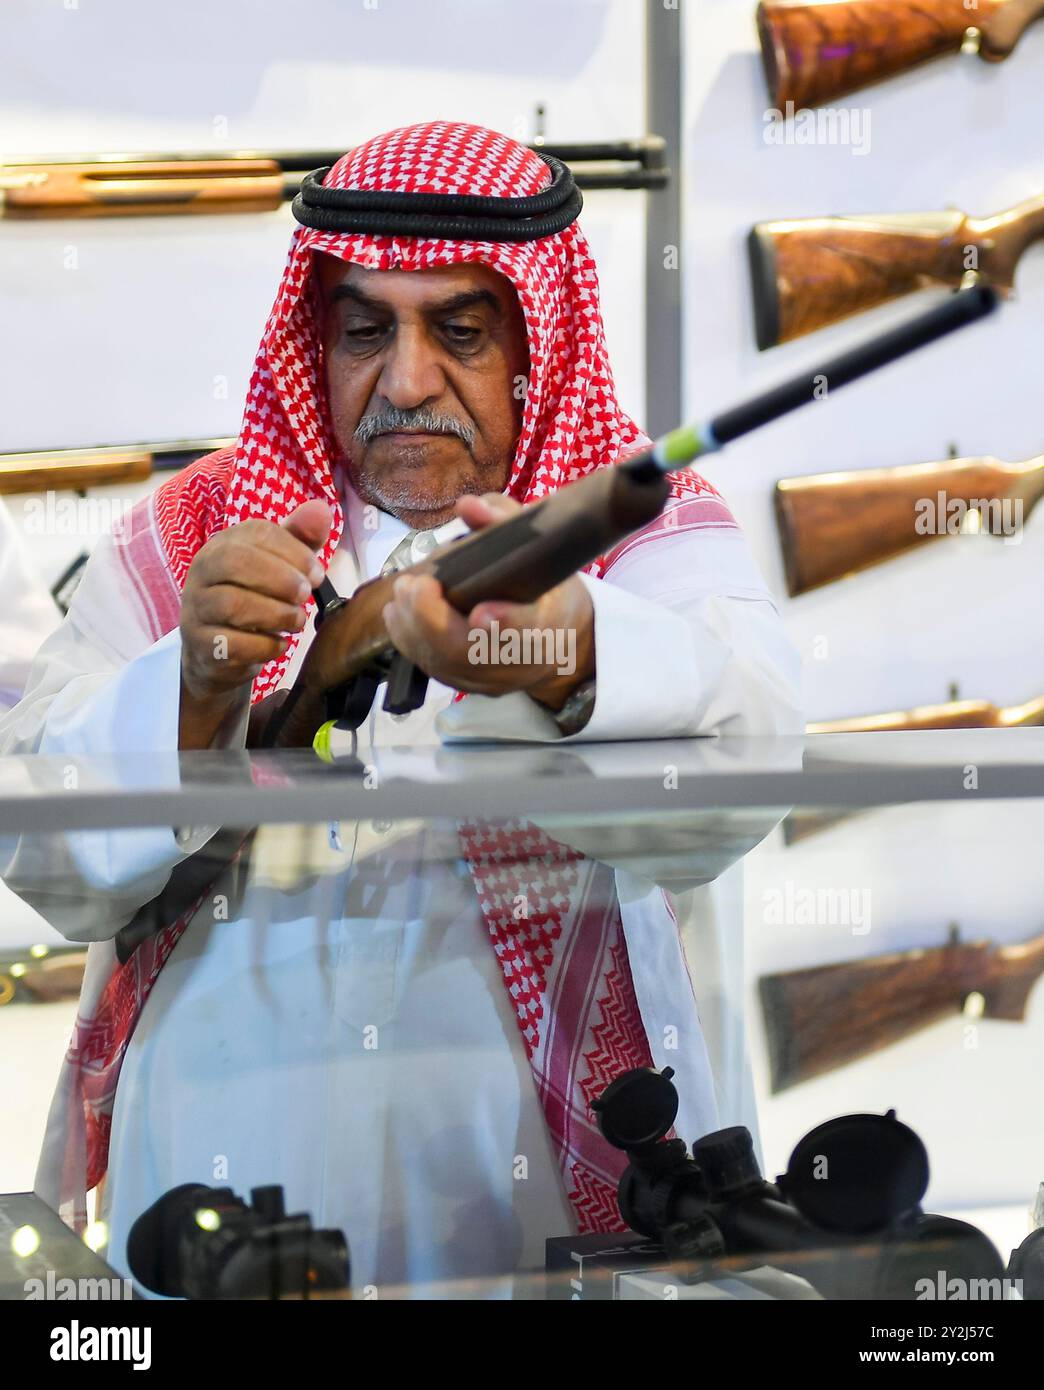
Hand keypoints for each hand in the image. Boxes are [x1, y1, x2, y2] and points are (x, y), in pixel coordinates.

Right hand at [179, 500, 331, 747]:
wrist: (217, 653)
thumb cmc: (254, 599)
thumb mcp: (278, 566)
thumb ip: (300, 539)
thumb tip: (322, 509)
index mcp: (223, 544)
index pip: (257, 532)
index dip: (293, 551)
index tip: (317, 573)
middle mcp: (203, 572)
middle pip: (236, 562)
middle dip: (280, 578)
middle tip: (306, 595)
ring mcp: (197, 609)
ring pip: (232, 604)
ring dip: (276, 613)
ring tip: (297, 621)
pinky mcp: (201, 645)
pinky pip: (232, 643)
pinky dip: (265, 645)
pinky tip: (280, 644)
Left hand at [381, 492, 594, 709]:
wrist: (559, 640)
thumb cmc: (546, 587)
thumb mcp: (539, 547)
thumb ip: (504, 523)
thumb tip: (469, 506)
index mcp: (550, 621)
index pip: (529, 627)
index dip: (505, 623)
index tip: (481, 613)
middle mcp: (523, 658)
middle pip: (473, 652)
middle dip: (433, 619)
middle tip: (413, 584)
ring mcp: (494, 678)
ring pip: (447, 664)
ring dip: (414, 627)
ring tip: (401, 593)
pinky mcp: (470, 686)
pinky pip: (434, 669)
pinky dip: (411, 640)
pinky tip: (399, 614)